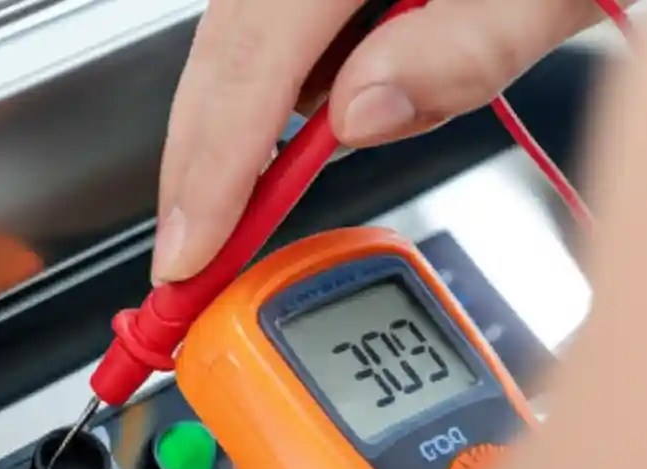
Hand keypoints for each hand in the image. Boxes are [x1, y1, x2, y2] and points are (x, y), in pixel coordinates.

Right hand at [151, 0, 627, 283]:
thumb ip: (456, 50)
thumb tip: (360, 115)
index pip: (256, 59)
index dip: (213, 166)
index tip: (191, 250)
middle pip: (221, 53)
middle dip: (202, 166)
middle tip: (190, 255)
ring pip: (240, 45)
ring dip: (254, 127)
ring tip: (299, 177)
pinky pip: (279, 34)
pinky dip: (291, 90)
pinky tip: (347, 106)